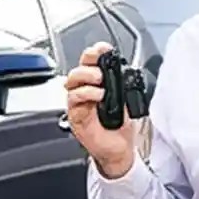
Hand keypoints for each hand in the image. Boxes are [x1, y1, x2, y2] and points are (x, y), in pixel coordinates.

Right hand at [64, 41, 138, 178]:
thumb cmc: (121, 127)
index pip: (89, 62)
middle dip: (88, 63)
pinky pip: (74, 98)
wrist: (119, 149)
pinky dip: (86, 93)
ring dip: (86, 77)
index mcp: (96, 84)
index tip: (103, 49)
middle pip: (77, 68)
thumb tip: (122, 70)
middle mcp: (85, 91)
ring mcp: (79, 103)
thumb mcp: (126, 99)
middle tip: (101, 70)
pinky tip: (98, 96)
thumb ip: (121, 84)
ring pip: (72, 80)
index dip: (94, 52)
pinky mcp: (75, 115)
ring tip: (100, 82)